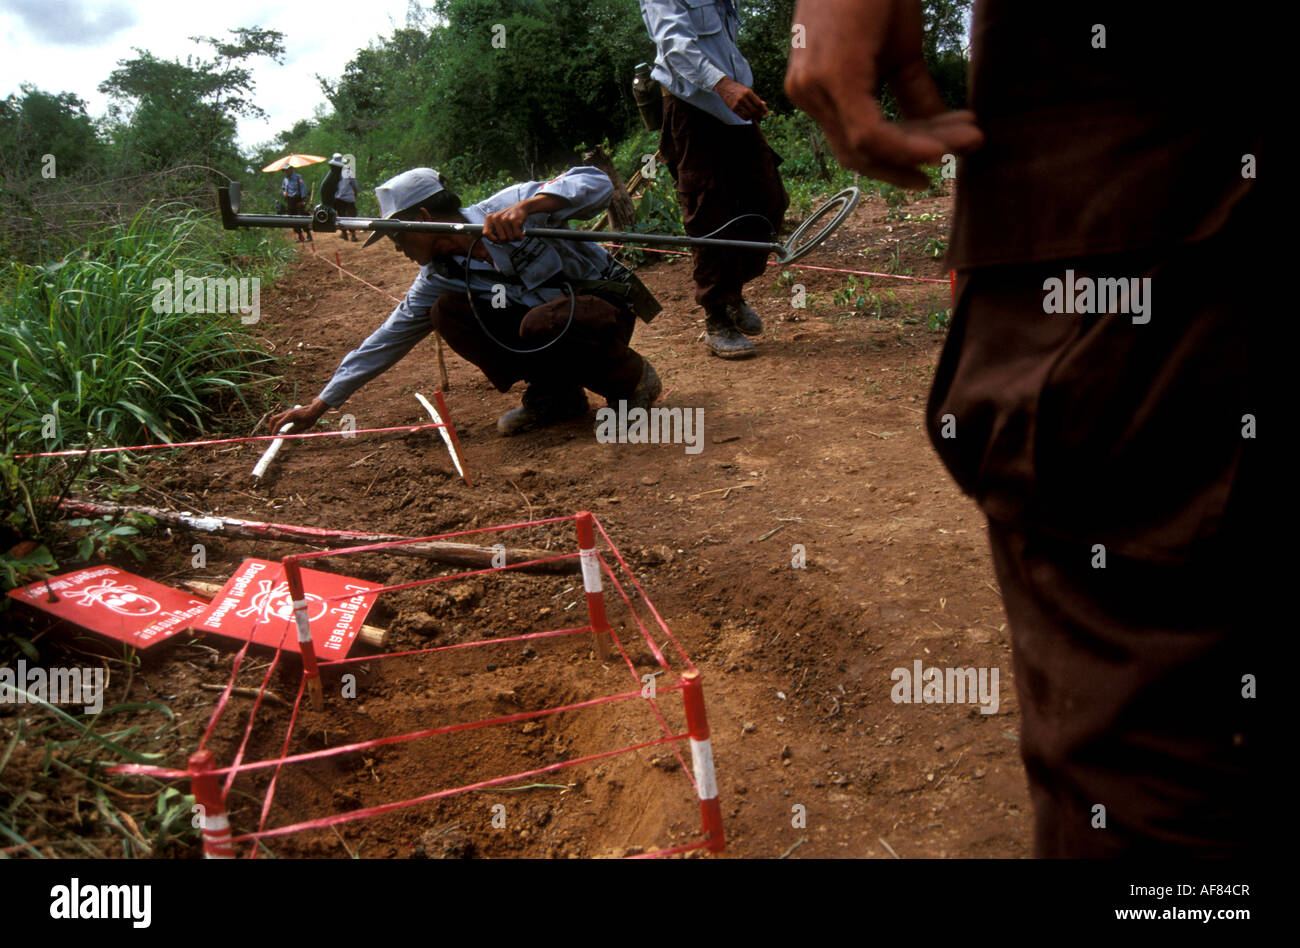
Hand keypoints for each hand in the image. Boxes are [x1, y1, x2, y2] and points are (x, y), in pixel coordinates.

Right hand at [266, 398, 327, 434]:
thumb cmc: (310, 417)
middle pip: (274, 419)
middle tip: (274, 434)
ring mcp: (288, 411)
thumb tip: (286, 436)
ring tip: (279, 432)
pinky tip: (284, 427)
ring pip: (277, 417)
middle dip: (271, 426)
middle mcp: (287, 413)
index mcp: (290, 416)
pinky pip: (281, 417)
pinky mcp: (290, 412)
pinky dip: (280, 422)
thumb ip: (294, 431)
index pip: (278, 424)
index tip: (274, 436)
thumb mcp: (303, 426)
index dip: (275, 431)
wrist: (315, 408)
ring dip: (275, 424)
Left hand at [483, 202, 529, 241]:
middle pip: (501, 239)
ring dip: (515, 238)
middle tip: (511, 234)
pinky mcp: (513, 220)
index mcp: (490, 218)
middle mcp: (496, 218)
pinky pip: (516, 235)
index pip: (486, 233)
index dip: (492, 239)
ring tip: (515, 232)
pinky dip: (520, 236)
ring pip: (510, 238)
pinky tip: (520, 233)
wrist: (521, 207)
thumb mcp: (498, 221)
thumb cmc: (509, 217)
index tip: (498, 239)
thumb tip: (494, 240)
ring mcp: (504, 219)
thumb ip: (493, 230)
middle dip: (508, 239)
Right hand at [715, 76, 768, 120]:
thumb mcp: (748, 90)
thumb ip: (756, 98)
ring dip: (754, 117)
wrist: (725, 87)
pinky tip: (749, 117)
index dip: (764, 109)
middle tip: (762, 117)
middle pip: (755, 110)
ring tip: (756, 117)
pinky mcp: (733, 108)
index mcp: (748, 92)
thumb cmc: (738, 88)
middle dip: (760, 115)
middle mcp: (743, 98)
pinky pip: (743, 116)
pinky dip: (748, 118)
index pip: (759, 103)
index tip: (766, 113)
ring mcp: (737, 104)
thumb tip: (764, 104)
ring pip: (749, 114)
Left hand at [785, 0, 982, 187]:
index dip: (903, 157)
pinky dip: (906, 145)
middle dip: (914, 159)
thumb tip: (937, 133)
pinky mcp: (831, 78)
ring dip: (922, 149)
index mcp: (819, 90)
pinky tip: (940, 145)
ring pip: (867, 147)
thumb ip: (913, 95)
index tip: (946, 157)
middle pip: (860, 153)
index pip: (859, 142)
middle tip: (965, 151)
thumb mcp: (900, 51)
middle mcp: (808, 95)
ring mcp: (814, 89)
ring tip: (971, 138)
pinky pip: (868, 133)